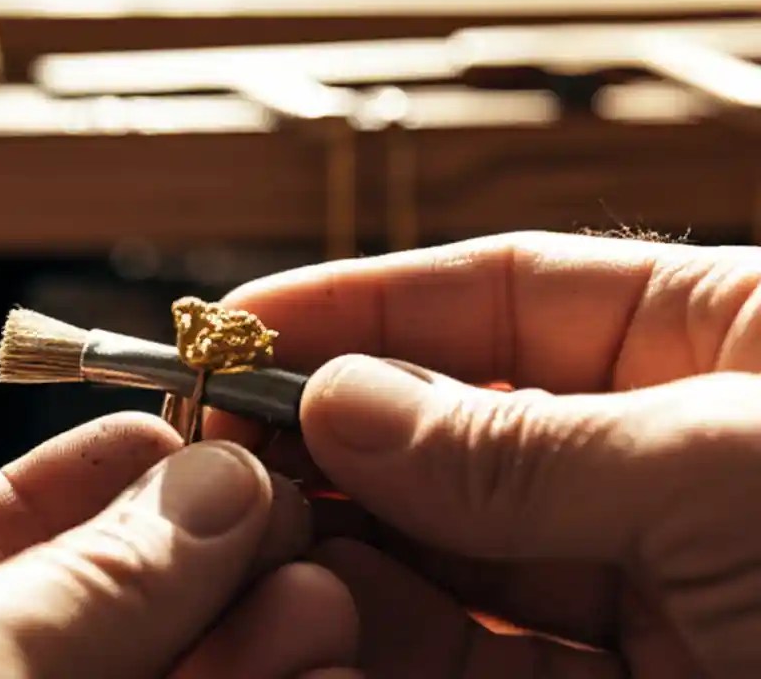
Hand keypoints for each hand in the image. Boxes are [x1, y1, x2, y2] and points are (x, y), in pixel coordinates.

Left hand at [0, 413, 358, 678]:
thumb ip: (77, 579)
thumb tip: (212, 481)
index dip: (108, 478)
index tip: (214, 436)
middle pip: (111, 607)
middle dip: (210, 561)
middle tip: (298, 522)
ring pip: (183, 669)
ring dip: (259, 633)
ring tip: (321, 602)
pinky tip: (313, 668)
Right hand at [208, 231, 760, 677]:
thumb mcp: (721, 467)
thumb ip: (520, 447)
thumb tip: (340, 404)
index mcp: (720, 345)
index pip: (506, 296)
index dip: (367, 304)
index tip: (241, 323)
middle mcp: (664, 464)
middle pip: (455, 433)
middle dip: (335, 440)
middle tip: (227, 447)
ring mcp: (646, 586)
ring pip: (448, 555)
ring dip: (342, 546)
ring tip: (264, 535)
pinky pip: (477, 666)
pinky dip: (387, 641)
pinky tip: (323, 611)